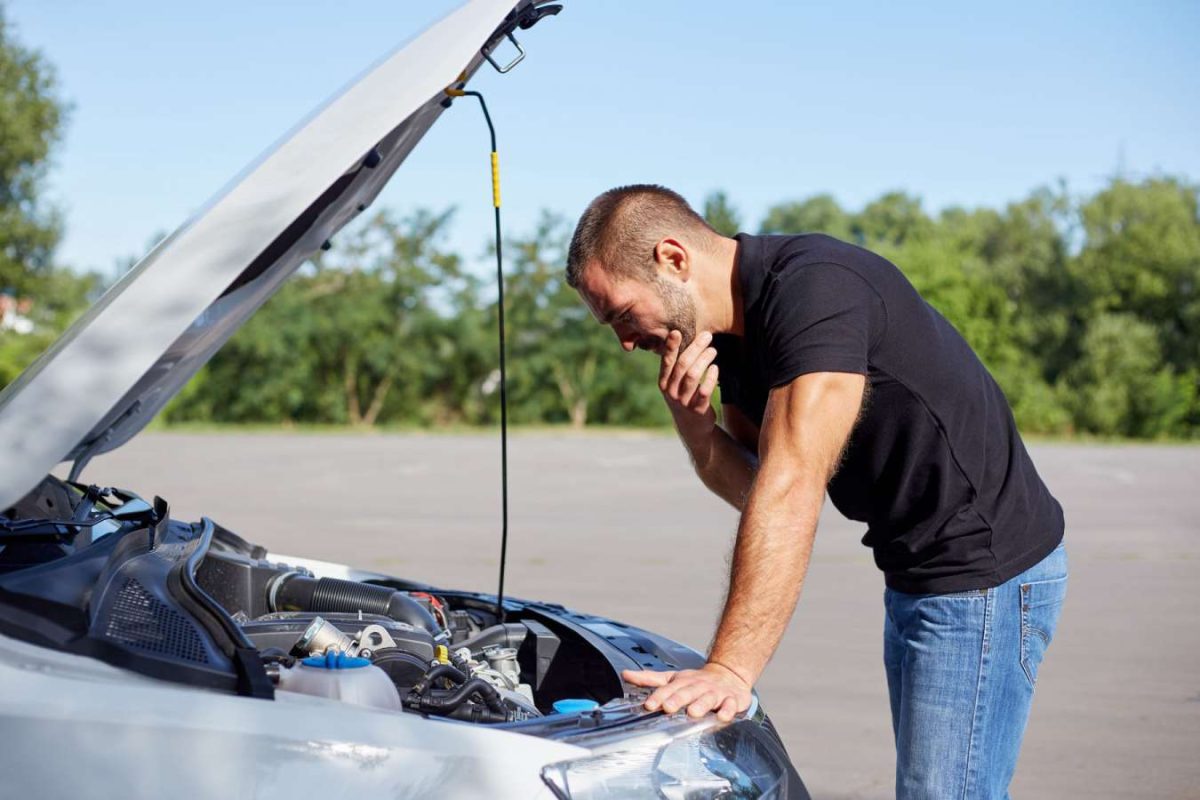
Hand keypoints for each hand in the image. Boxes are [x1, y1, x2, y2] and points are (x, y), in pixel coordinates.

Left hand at [622, 662, 752, 721]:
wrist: (728, 675)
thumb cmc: (696, 681)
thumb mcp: (672, 678)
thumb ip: (650, 679)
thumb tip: (625, 674)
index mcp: (683, 681)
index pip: (669, 688)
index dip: (659, 696)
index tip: (649, 705)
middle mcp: (699, 685)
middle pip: (687, 692)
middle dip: (678, 699)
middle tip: (668, 707)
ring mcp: (716, 692)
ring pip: (708, 698)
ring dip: (701, 704)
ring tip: (693, 712)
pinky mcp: (732, 700)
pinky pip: (731, 705)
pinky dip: (727, 710)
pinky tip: (722, 715)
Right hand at [659, 330, 718, 434]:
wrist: (692, 426)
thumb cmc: (685, 397)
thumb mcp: (676, 383)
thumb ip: (678, 365)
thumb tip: (685, 338)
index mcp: (663, 382)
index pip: (667, 361)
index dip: (671, 347)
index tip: (677, 332)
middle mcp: (671, 392)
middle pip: (682, 365)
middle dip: (695, 348)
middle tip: (707, 336)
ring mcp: (683, 401)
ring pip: (693, 376)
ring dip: (704, 360)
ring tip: (713, 350)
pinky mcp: (698, 410)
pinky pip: (704, 391)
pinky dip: (711, 378)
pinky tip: (715, 368)